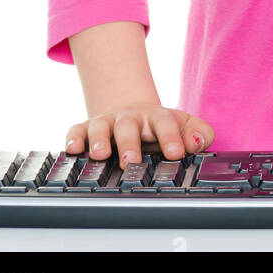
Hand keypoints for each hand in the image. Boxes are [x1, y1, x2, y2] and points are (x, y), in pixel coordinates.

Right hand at [64, 102, 214, 165]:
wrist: (132, 111)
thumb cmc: (160, 126)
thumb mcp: (185, 126)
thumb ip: (199, 133)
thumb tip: (196, 142)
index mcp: (156, 117)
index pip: (165, 123)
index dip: (171, 137)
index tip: (176, 153)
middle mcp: (131, 118)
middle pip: (129, 126)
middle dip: (129, 144)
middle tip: (131, 161)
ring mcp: (108, 122)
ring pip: (101, 126)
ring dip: (99, 139)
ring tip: (100, 155)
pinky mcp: (87, 129)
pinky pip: (77, 129)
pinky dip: (73, 138)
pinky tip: (72, 149)